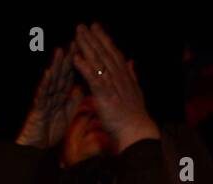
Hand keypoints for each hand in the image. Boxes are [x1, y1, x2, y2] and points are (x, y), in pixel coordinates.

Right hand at [16, 45, 81, 149]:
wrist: (37, 147)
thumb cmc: (50, 130)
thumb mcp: (68, 112)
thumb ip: (74, 98)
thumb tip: (83, 84)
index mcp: (61, 96)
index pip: (70, 76)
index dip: (77, 63)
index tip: (84, 48)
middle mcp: (52, 95)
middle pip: (61, 74)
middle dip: (68, 59)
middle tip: (74, 42)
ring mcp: (44, 101)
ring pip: (51, 81)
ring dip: (55, 66)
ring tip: (60, 52)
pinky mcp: (37, 109)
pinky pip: (41, 95)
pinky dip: (44, 85)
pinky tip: (48, 74)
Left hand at [71, 23, 159, 153]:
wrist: (135, 130)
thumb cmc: (133, 114)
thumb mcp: (135, 91)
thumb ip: (132, 75)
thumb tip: (131, 62)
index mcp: (124, 75)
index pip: (113, 53)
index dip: (104, 39)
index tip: (96, 27)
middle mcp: (119, 76)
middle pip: (104, 53)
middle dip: (93, 38)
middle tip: (82, 25)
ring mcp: (112, 84)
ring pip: (98, 61)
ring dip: (87, 47)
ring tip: (77, 34)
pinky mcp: (105, 95)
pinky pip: (93, 79)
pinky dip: (84, 67)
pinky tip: (76, 58)